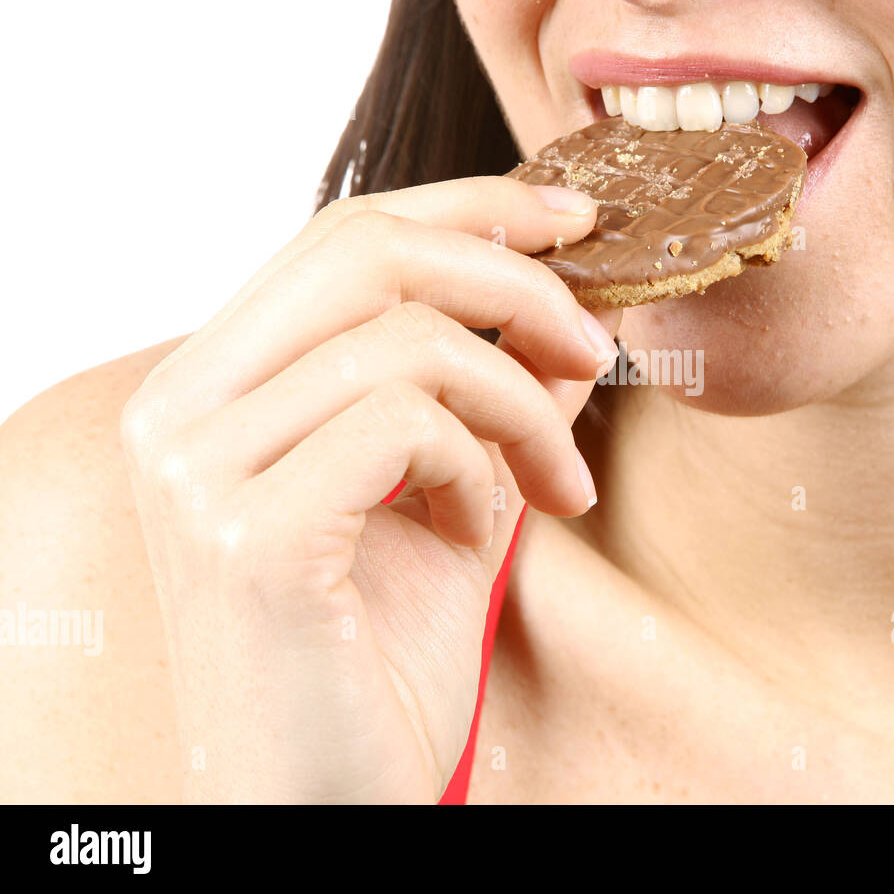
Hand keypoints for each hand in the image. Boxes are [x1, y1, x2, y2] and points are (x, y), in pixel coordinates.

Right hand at [120, 177, 619, 801]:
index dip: (470, 209)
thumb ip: (496, 402)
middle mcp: (179, 410)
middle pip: (367, 251)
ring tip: (553, 486)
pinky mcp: (245, 534)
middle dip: (515, 281)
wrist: (324, 801)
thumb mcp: (452, 499)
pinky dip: (477, 468)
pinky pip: (403, 424)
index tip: (572, 221)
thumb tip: (573, 314)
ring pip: (407, 339)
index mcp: (214, 387)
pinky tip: (479, 534)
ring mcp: (198, 470)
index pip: (343, 236)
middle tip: (596, 344)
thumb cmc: (377, 662)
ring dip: (522, 404)